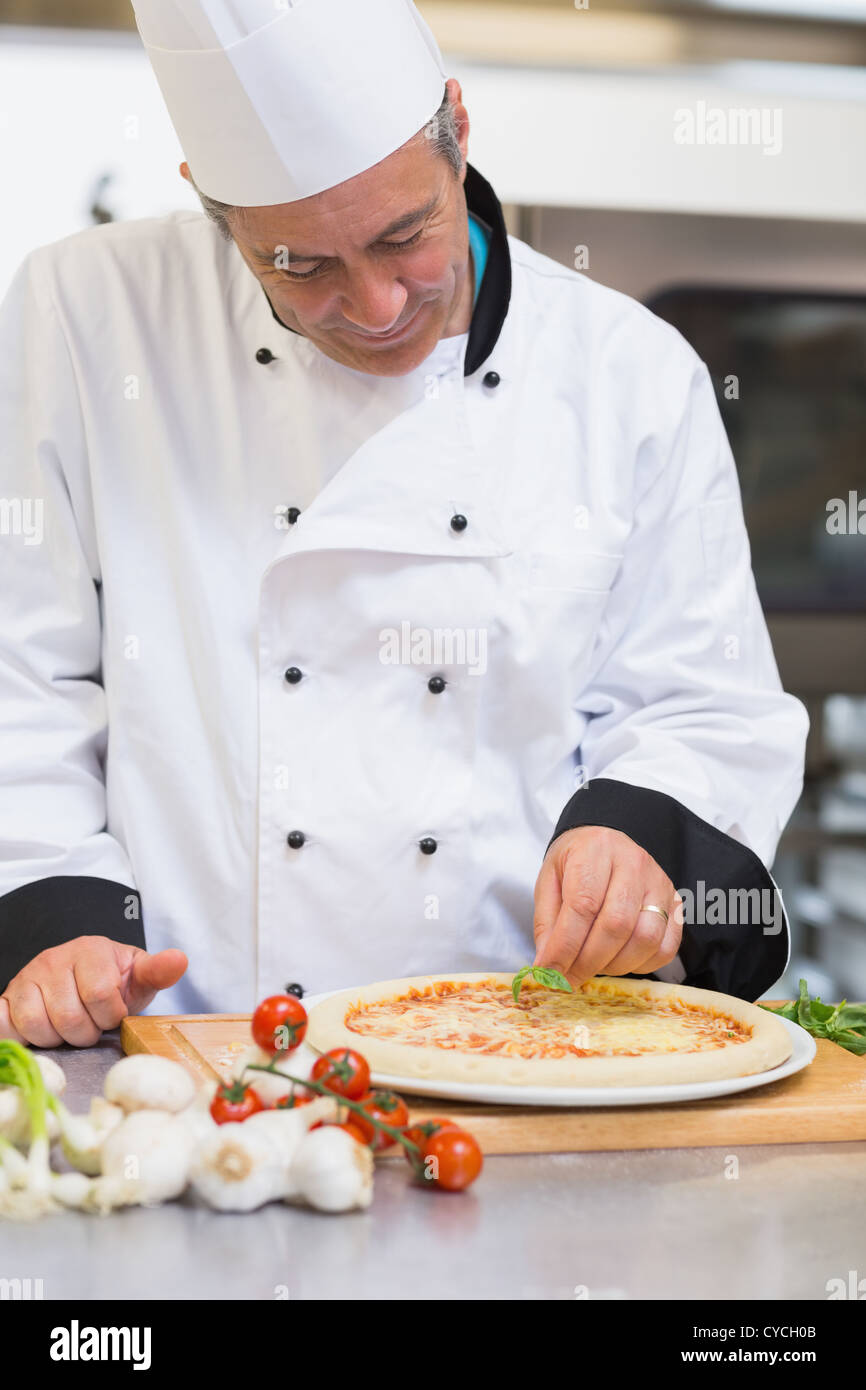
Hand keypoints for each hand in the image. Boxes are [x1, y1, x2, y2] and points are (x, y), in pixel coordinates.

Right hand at [0, 937, 187, 1046]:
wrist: (79, 977)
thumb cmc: (112, 981)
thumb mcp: (138, 977)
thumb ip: (158, 971)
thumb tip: (180, 960)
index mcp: (90, 950)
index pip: (100, 995)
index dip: (109, 1016)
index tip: (112, 1014)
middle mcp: (53, 959)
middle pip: (69, 1017)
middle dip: (86, 1033)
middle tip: (91, 1025)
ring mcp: (27, 978)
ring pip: (38, 1026)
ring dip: (58, 1039)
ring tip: (69, 1028)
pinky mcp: (7, 998)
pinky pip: (5, 1026)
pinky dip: (21, 1036)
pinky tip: (39, 1031)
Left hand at [533, 826, 682, 986]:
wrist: (604, 841)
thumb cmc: (575, 864)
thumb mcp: (548, 883)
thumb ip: (548, 924)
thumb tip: (549, 966)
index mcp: (595, 851)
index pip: (583, 905)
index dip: (565, 946)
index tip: (550, 972)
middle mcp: (633, 864)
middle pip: (617, 925)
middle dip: (588, 962)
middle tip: (568, 979)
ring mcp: (659, 884)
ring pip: (645, 938)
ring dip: (615, 965)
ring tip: (592, 966)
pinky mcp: (675, 904)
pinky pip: (665, 947)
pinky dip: (640, 965)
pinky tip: (618, 960)